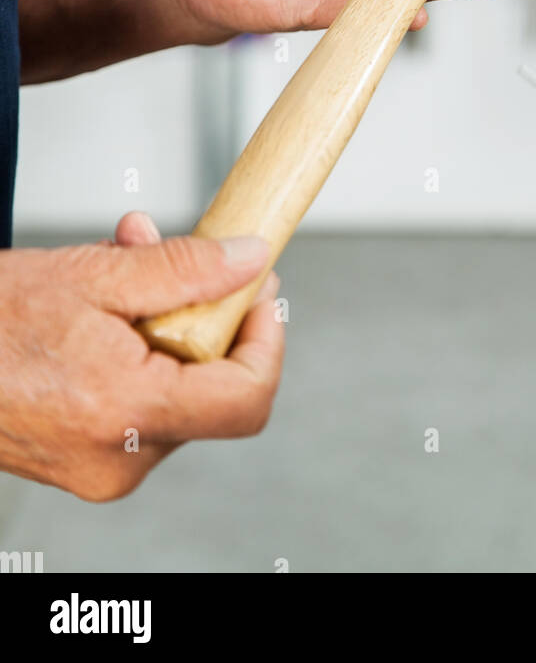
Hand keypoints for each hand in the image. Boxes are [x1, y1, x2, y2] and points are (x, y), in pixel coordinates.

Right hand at [0, 221, 282, 499]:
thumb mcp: (96, 274)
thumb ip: (186, 269)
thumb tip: (250, 259)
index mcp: (127, 414)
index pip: (246, 399)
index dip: (267, 338)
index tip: (261, 291)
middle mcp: (118, 459)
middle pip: (211, 387)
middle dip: (203, 309)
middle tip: (179, 251)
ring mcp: (99, 468)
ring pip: (175, 388)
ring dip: (166, 319)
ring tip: (127, 260)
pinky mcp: (83, 462)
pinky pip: (140, 403)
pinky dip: (138, 348)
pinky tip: (106, 301)